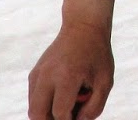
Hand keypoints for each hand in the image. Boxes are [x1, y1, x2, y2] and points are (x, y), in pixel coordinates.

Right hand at [28, 0, 115, 119]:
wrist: (83, 26)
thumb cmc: (97, 55)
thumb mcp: (105, 81)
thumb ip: (94, 108)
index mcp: (67, 76)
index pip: (60, 113)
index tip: (77, 117)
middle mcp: (48, 75)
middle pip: (37, 114)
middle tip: (67, 117)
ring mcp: (38, 73)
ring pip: (32, 108)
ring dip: (45, 114)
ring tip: (66, 107)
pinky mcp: (35, 72)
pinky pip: (33, 97)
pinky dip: (43, 104)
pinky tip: (60, 97)